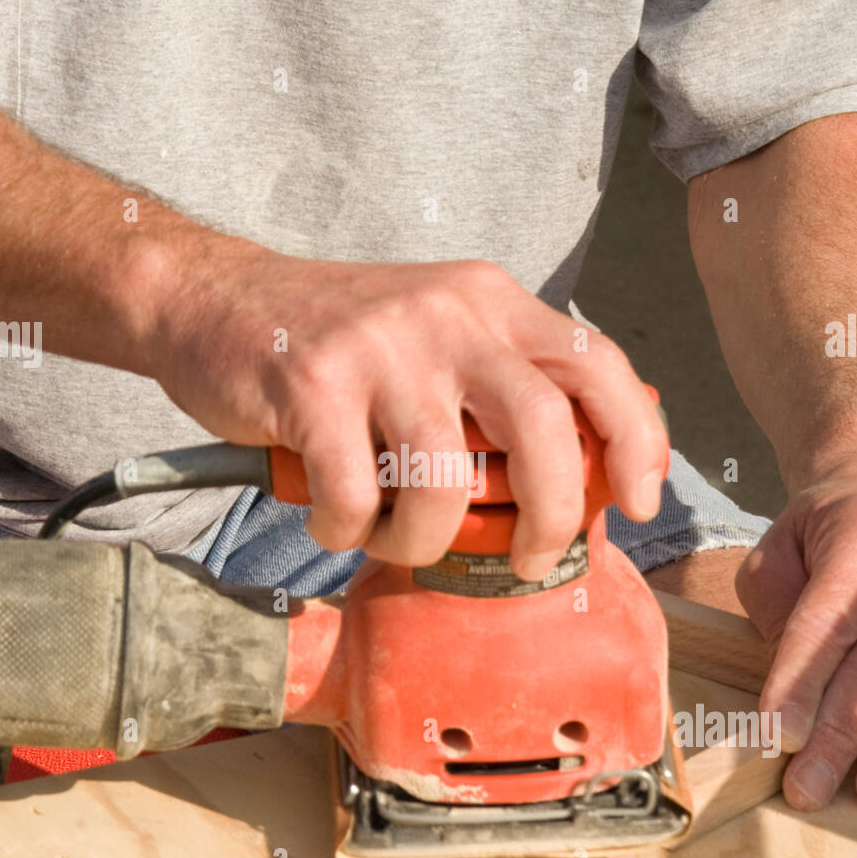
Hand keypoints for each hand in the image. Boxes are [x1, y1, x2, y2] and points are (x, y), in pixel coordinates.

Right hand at [132, 236, 667, 580]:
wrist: (214, 299)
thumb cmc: (338, 340)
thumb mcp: (436, 335)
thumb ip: (499, 385)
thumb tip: (573, 477)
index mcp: (490, 302)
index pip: (597, 360)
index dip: (637, 438)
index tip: (642, 499)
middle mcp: (446, 314)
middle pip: (543, 425)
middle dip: (552, 514)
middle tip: (531, 558)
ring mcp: (378, 347)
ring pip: (444, 479)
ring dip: (425, 538)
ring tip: (396, 540)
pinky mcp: (311, 384)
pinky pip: (355, 497)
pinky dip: (348, 533)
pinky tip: (335, 521)